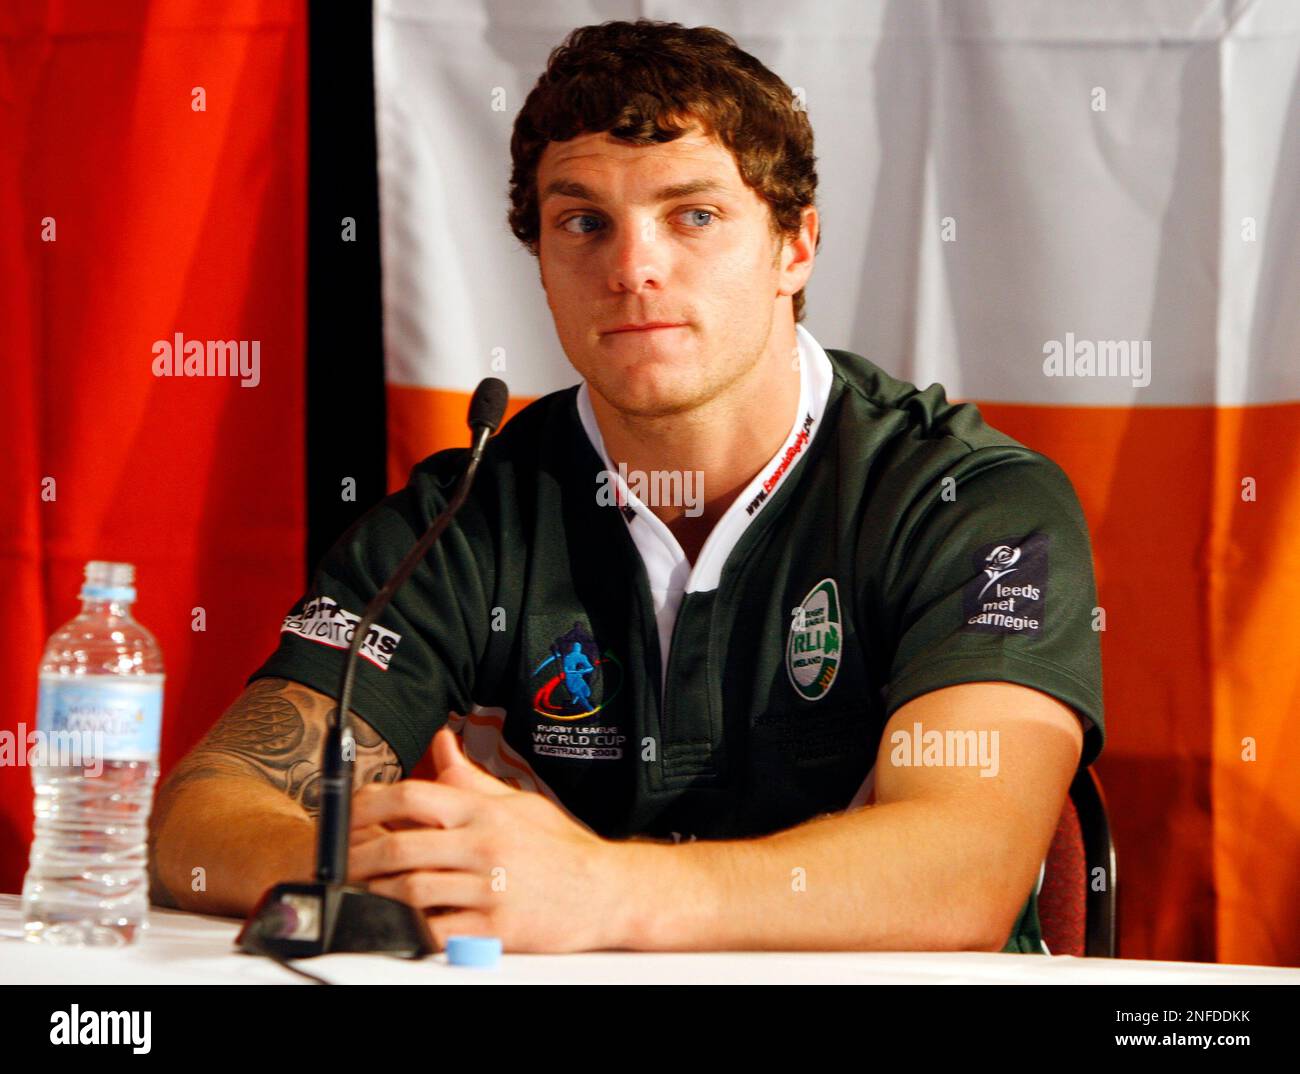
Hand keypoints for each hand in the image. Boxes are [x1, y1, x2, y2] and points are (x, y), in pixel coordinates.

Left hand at [347, 723, 627, 951]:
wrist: (608, 890)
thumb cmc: (561, 847)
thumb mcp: (517, 801)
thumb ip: (470, 776)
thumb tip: (440, 742)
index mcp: (485, 811)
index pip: (414, 795)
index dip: (369, 804)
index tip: (347, 816)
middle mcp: (484, 845)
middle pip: (400, 846)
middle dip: (358, 856)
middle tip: (339, 863)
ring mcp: (490, 888)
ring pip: (411, 890)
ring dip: (376, 893)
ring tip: (359, 893)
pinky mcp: (496, 929)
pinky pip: (438, 930)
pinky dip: (410, 929)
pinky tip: (397, 925)